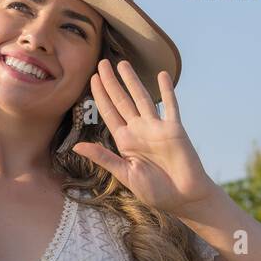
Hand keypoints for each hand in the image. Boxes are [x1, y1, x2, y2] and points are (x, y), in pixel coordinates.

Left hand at [70, 59, 219, 217]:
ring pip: (142, 98)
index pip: (109, 112)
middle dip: (111, 82)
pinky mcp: (175, 130)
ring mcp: (157, 128)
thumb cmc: (155, 191)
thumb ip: (103, 158)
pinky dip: (166, 91)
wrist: (184, 198)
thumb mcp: (124, 174)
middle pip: (122, 100)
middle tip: (101, 63)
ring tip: (123, 63)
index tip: (92, 78)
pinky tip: (162, 75)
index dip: (100, 95)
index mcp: (125, 140)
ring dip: (133, 81)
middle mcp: (139, 130)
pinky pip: (170, 106)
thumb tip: (76, 146)